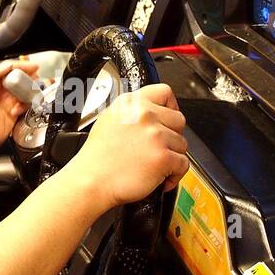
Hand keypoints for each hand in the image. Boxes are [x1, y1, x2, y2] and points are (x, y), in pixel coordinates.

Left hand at [0, 59, 40, 156]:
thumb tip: (7, 65)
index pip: (9, 69)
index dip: (21, 66)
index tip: (32, 66)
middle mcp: (1, 91)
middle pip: (20, 79)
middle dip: (28, 79)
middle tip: (33, 82)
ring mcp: (8, 102)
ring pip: (25, 92)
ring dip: (27, 94)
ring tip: (24, 98)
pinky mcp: (14, 114)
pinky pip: (25, 106)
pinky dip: (24, 107)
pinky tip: (16, 111)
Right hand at [64, 84, 188, 207]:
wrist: (91, 181)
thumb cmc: (96, 159)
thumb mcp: (108, 120)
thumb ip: (132, 112)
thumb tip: (150, 114)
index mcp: (131, 104)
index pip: (164, 92)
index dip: (171, 106)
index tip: (169, 117)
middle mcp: (145, 115)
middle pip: (178, 120)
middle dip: (172, 135)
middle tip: (160, 147)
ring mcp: (155, 135)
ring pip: (182, 144)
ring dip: (172, 156)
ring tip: (155, 166)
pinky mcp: (163, 157)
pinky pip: (183, 164)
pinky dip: (175, 175)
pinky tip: (160, 178)